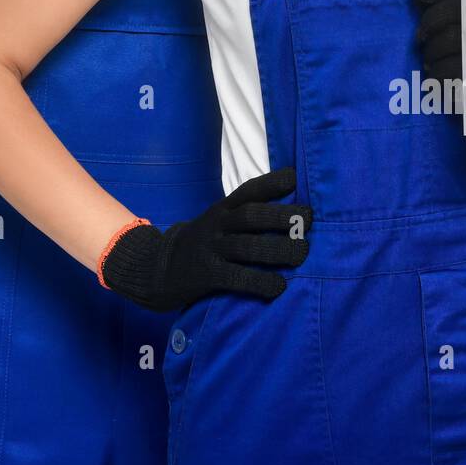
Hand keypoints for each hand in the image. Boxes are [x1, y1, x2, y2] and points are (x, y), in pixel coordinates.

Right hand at [98, 167, 312, 311]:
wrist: (158, 269)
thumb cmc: (203, 244)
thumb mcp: (218, 221)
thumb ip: (244, 215)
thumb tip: (291, 211)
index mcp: (222, 209)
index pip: (248, 191)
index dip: (271, 183)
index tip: (295, 178)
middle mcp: (216, 225)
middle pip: (250, 216)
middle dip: (280, 216)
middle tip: (307, 220)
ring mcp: (210, 250)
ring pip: (247, 247)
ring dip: (277, 249)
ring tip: (302, 252)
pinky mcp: (206, 275)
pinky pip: (236, 278)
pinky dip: (259, 282)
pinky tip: (279, 286)